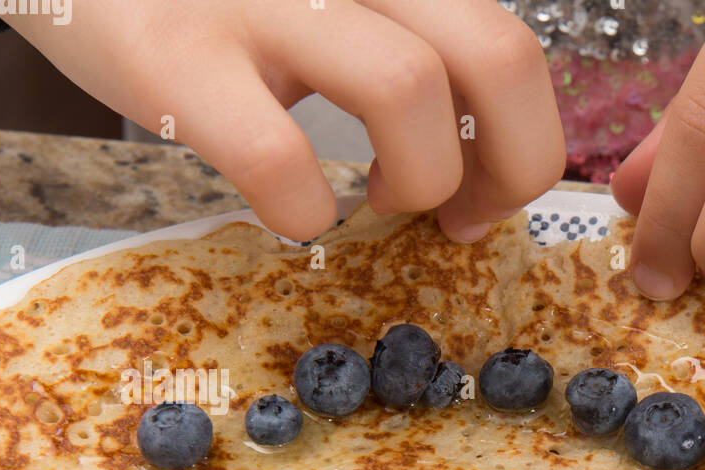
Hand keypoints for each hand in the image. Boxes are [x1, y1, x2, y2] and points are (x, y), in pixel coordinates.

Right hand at [4, 0, 564, 241]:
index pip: (514, 48)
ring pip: (408, 91)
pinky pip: (278, 156)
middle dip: (505, 169)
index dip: (528, 144)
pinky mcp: (176, 53)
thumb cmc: (221, 2)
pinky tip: (290, 212)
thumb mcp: (335, 7)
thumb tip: (484, 165)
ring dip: (416, 182)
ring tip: (371, 199)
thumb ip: (411, 50)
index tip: (487, 193)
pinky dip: (303, 211)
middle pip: (499, 58)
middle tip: (458, 213)